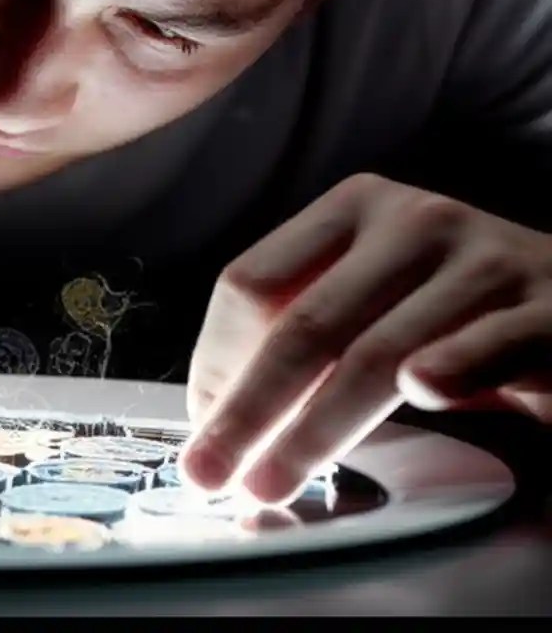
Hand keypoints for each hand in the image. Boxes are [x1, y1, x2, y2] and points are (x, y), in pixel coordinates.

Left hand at [180, 173, 550, 503]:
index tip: (200, 423)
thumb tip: (214, 408)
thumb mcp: (369, 297)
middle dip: (248, 410)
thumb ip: (303, 332)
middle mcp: (413, 221)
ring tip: (274, 480)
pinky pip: (490, 345)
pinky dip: (453, 369)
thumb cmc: (455, 311)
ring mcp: (486, 260)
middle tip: (210, 470)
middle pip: (303, 324)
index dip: (216, 360)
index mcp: (352, 210)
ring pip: (379, 352)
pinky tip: (424, 395)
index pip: (252, 282)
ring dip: (317, 429)